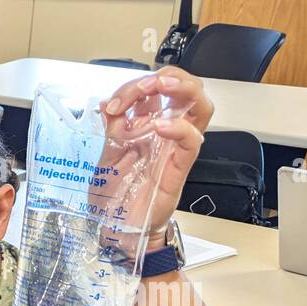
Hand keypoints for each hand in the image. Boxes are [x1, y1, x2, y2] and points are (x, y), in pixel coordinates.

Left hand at [99, 67, 213, 242]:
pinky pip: (192, 141)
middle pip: (186, 89)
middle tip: (142, 86)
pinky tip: (159, 126)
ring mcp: (175, 148)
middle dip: (167, 77)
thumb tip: (107, 103)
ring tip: (160, 88)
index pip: (153, 92)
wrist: (116, 228)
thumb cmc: (114, 195)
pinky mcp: (179, 167)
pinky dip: (179, 128)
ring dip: (183, 89)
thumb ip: (111, 129)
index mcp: (148, 126)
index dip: (134, 88)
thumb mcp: (106, 156)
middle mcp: (166, 132)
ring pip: (200, 106)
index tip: (112, 104)